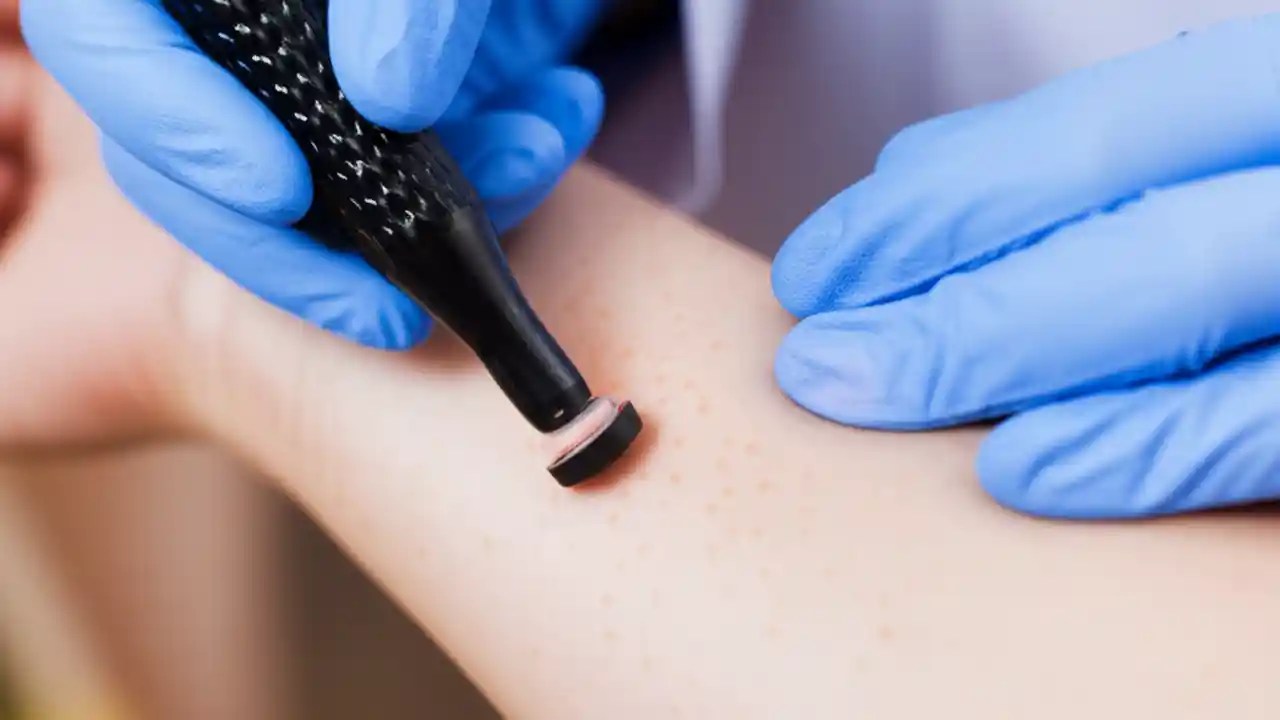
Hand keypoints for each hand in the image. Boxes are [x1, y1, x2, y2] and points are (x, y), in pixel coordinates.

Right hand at [22, 0, 605, 349]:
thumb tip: (388, 102)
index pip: (102, 32)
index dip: (163, 117)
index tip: (278, 189)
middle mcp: (242, 25)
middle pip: (184, 159)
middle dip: (300, 250)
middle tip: (394, 309)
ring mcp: (311, 76)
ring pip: (302, 198)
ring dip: (423, 217)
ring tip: (530, 158)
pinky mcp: (389, 119)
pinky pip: (411, 185)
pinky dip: (494, 174)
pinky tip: (556, 121)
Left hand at [771, 14, 1279, 519]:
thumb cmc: (1278, 178)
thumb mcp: (1232, 126)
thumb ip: (1106, 150)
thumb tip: (917, 181)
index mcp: (1279, 77)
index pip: (1083, 132)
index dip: (934, 201)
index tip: (821, 264)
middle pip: (1116, 219)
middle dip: (943, 296)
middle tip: (818, 359)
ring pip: (1181, 302)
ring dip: (1002, 358)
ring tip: (871, 395)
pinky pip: (1272, 422)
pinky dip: (1146, 447)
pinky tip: (1022, 469)